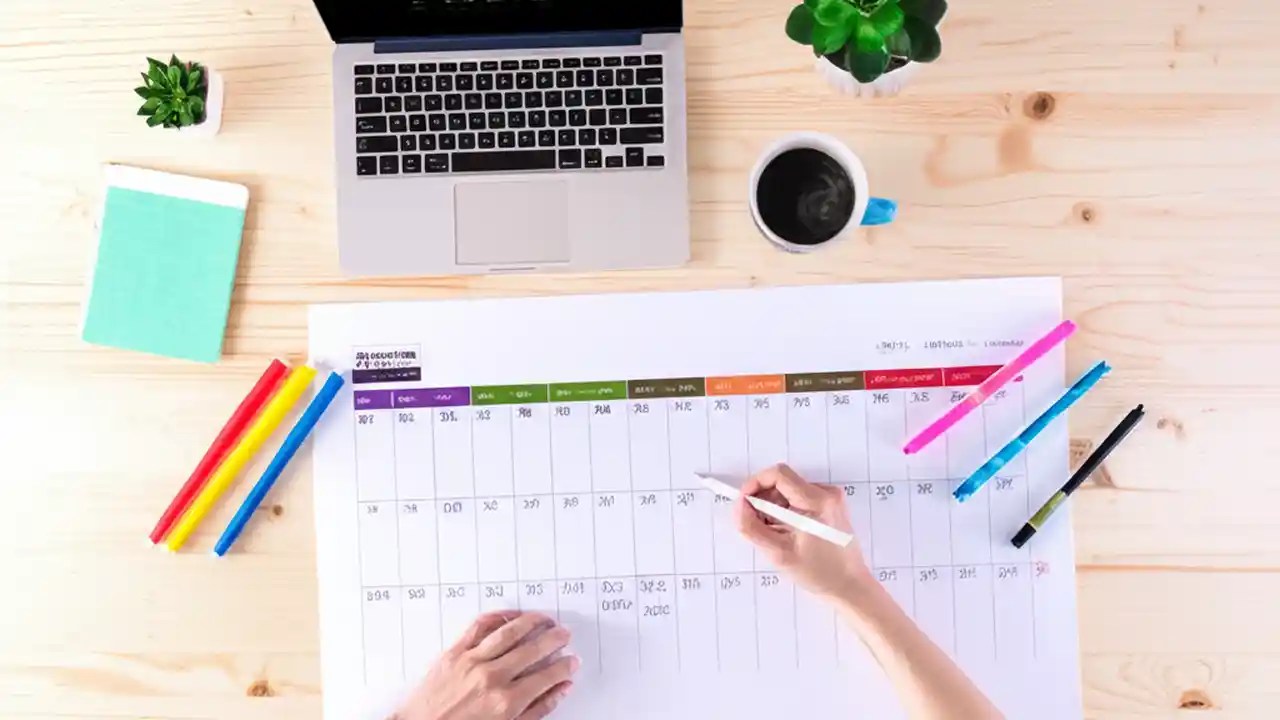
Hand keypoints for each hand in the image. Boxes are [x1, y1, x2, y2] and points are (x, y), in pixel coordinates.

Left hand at [394, 610, 578, 719]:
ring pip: (509, 632)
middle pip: (532, 650)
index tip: (572, 661)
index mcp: (506, 703)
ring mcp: (471, 662)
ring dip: (531, 622)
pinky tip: (512, 615)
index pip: (546, 676)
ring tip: (545, 618)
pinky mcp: (454, 652)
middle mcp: (491, 678)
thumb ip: (537, 710)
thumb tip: (560, 690)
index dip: (564, 666)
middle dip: (554, 639)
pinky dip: (498, 616)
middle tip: (564, 634)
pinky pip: (479, 626)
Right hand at [735, 463, 872, 600]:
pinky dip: (787, 511)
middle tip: (758, 524)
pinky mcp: (831, 506)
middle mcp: (826, 493)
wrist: (850, 586)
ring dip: (775, 507)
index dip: (755, 483)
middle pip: (783, 482)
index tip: (744, 502)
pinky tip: (788, 532)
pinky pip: (800, 499)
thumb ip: (752, 528)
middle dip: (764, 500)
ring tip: (775, 533)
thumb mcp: (779, 553)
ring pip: (790, 491)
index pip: (778, 474)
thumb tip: (738, 507)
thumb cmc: (819, 572)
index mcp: (816, 501)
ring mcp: (831, 498)